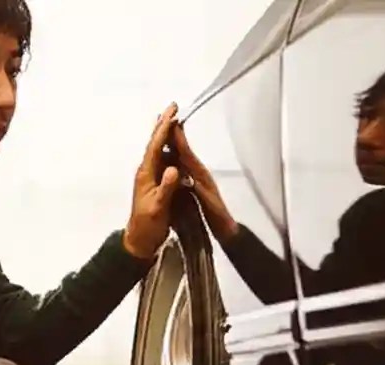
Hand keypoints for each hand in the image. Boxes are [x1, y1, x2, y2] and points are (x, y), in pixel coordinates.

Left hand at [124, 104, 182, 259]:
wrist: (140, 240)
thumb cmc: (148, 224)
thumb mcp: (158, 207)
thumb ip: (166, 188)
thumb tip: (174, 168)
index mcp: (146, 174)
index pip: (155, 146)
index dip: (164, 128)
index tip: (173, 112)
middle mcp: (146, 171)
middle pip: (155, 142)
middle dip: (164, 124)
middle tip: (173, 106)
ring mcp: (150, 176)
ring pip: (158, 149)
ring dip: (165, 132)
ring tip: (173, 118)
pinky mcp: (155, 183)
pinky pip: (162, 158)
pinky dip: (168, 147)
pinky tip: (172, 144)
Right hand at [171, 122, 239, 241]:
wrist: (226, 228)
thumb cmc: (216, 215)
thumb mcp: (207, 201)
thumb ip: (197, 187)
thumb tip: (185, 176)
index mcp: (199, 173)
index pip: (185, 151)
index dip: (177, 136)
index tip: (170, 120)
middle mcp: (196, 171)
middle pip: (181, 148)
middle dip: (172, 133)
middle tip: (162, 116)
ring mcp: (194, 177)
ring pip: (179, 156)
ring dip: (170, 142)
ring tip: (159, 130)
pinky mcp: (192, 184)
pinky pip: (179, 166)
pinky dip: (170, 157)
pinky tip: (163, 155)